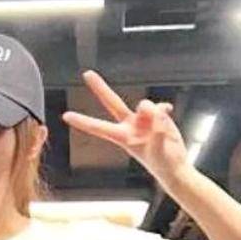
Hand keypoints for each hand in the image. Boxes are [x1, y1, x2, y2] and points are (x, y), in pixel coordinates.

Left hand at [62, 70, 189, 182]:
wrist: (174, 166)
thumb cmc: (163, 163)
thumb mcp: (159, 150)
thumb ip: (157, 128)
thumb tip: (155, 110)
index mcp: (123, 137)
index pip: (98, 127)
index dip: (82, 122)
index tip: (66, 116)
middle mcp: (130, 125)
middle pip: (112, 102)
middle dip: (99, 88)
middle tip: (87, 73)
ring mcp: (142, 119)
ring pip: (145, 105)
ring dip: (155, 113)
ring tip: (162, 129)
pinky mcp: (156, 115)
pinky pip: (159, 106)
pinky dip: (164, 110)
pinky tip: (168, 114)